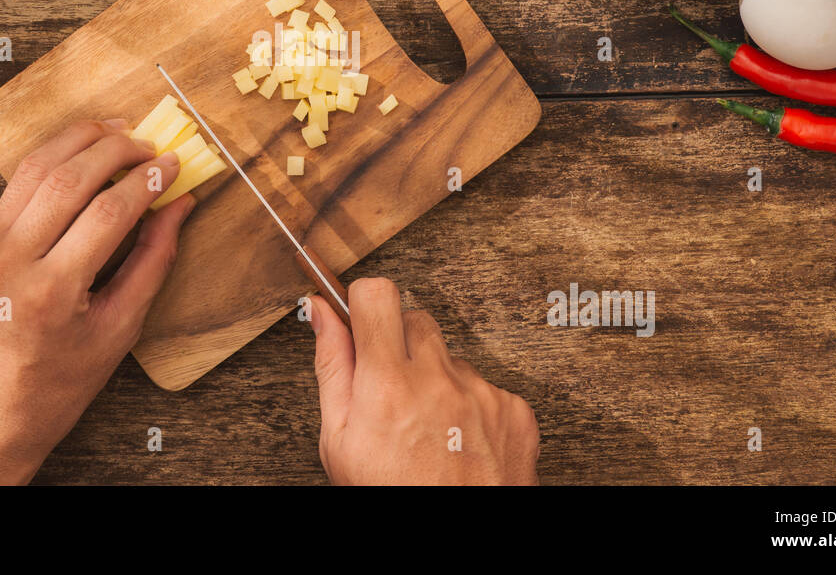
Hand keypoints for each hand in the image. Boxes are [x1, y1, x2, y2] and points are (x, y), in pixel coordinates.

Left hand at [0, 120, 192, 484]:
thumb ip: (151, 262)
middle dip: (116, 148)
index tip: (175, 164)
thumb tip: (179, 207)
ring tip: (117, 133)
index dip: (149, 180)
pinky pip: (15, 191)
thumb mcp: (116, 333)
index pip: (109, 211)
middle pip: (69, 176)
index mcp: (50, 293)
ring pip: (34, 168)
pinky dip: (52, 167)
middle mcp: (8, 262)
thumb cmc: (54, 389)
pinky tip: (81, 163)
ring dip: (79, 141)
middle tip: (150, 143)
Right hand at [310, 278, 539, 484]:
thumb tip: (322, 314)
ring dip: (436, 378)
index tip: (360, 318)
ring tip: (426, 427)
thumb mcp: (341, 441)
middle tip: (390, 387)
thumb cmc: (393, 495)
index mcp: (387, 385)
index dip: (364, 302)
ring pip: (451, 356)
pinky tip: (457, 440)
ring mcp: (481, 393)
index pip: (377, 294)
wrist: (459, 541)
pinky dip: (470, 406)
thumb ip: (332, 367)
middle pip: (415, 318)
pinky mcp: (513, 409)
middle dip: (398, 343)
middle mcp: (438, 380)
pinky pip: (485, 385)